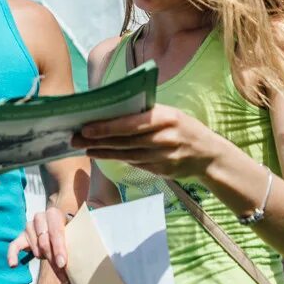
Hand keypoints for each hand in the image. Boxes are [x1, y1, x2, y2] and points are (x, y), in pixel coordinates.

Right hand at [7, 206, 70, 283]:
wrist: (60, 229)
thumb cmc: (69, 233)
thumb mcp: (74, 234)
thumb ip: (74, 243)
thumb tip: (79, 264)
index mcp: (54, 214)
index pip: (55, 231)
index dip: (59, 248)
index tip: (62, 264)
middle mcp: (40, 217)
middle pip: (44, 242)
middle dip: (53, 259)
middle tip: (62, 274)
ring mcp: (29, 226)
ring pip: (35, 247)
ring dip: (44, 259)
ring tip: (56, 267)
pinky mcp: (21, 236)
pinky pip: (14, 245)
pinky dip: (12, 255)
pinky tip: (13, 264)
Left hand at [73, 104, 221, 177]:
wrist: (209, 155)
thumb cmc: (184, 128)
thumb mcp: (170, 113)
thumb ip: (146, 113)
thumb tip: (111, 112)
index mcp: (166, 118)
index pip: (131, 123)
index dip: (106, 126)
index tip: (85, 127)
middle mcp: (165, 138)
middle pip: (124, 140)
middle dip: (97, 140)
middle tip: (74, 138)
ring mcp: (163, 157)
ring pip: (126, 155)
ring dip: (103, 152)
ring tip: (84, 148)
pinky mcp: (161, 170)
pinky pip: (134, 163)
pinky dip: (117, 159)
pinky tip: (102, 155)